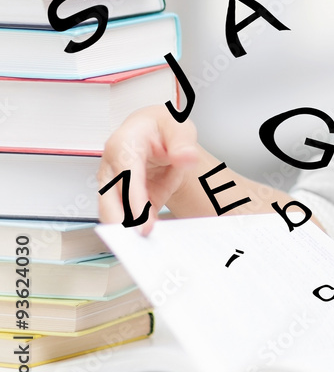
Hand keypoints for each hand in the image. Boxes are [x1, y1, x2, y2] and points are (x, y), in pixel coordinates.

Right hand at [98, 104, 206, 235]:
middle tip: (143, 238)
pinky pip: (126, 216)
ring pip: (112, 211)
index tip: (143, 221)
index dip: (133, 200)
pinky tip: (151, 238)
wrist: (156, 132)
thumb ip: (182, 142)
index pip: (126, 175)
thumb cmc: (163, 127)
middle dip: (122, 221)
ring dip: (126, 228)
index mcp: (124, 143)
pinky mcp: (122, 197)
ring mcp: (113, 183)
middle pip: (108, 198)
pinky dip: (136, 228)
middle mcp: (112, 165)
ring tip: (145, 245)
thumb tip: (186, 157)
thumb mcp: (178, 125)